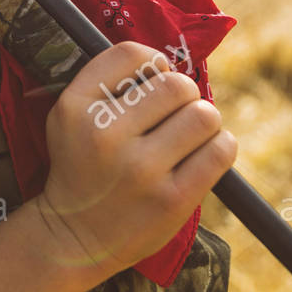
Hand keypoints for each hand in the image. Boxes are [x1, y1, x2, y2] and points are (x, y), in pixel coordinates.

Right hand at [34, 41, 236, 286]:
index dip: (153, 64)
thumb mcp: (71, 114)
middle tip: (173, 115)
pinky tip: (203, 153)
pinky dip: (220, 146)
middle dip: (183, 95)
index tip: (150, 85)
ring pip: (204, 115)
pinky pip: (220, 151)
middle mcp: (104, 134)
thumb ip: (108, 80)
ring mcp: (140, 170)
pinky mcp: (172, 201)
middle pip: (177, 85)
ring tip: (188, 135)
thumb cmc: (83, 165)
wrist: (74, 237)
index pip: (133, 54)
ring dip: (203, 120)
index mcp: (76, 106)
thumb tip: (169, 64)